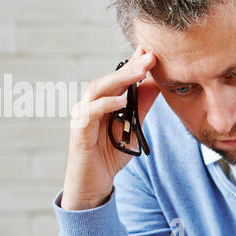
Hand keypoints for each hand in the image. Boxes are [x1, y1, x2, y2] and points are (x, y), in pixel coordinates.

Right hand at [62, 50, 161, 209]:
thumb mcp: (133, 128)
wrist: (94, 184)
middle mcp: (91, 105)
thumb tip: (156, 84)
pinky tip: (122, 100)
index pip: (118, 78)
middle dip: (130, 67)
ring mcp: (83, 117)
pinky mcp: (79, 132)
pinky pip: (90, 113)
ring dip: (119, 79)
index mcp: (104, 102)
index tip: (150, 51)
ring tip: (140, 72)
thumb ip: (142, 107)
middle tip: (149, 56)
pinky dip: (106, 104)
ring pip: (98, 90)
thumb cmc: (110, 155)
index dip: (133, 63)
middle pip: (109, 80)